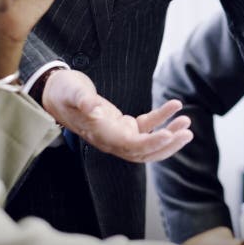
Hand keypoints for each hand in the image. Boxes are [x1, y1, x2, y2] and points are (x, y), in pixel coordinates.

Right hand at [43, 69, 194, 162]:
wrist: (56, 92)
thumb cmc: (63, 92)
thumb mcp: (71, 92)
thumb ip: (82, 99)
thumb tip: (92, 106)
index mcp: (101, 135)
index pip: (130, 146)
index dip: (150, 143)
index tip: (169, 134)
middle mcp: (111, 140)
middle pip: (143, 152)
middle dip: (166, 145)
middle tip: (187, 133)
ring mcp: (117, 134)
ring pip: (148, 143)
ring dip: (168, 136)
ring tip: (187, 123)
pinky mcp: (122, 124)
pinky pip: (145, 125)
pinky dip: (160, 118)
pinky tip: (174, 106)